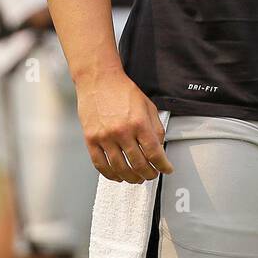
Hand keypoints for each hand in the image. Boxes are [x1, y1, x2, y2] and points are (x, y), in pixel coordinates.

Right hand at [77, 69, 172, 183]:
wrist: (98, 79)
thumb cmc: (121, 90)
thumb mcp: (147, 106)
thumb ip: (156, 128)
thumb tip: (159, 149)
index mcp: (139, 122)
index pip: (154, 153)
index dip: (163, 166)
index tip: (166, 169)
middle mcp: (122, 131)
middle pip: (139, 164)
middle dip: (149, 174)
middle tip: (152, 175)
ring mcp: (104, 137)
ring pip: (120, 168)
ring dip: (131, 178)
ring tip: (137, 178)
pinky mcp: (90, 139)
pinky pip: (100, 164)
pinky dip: (111, 175)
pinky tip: (118, 176)